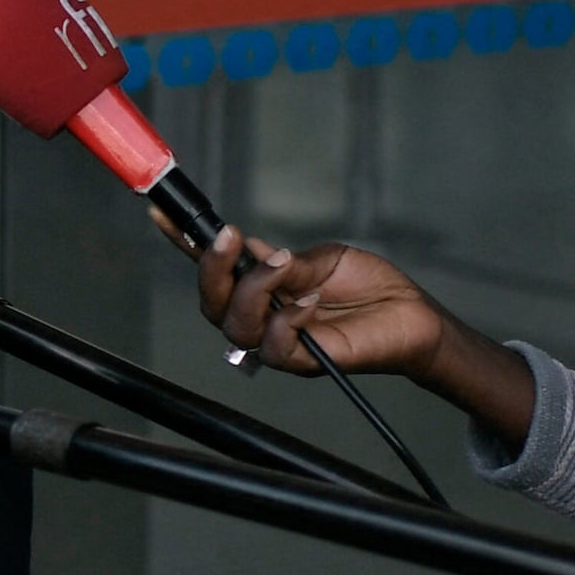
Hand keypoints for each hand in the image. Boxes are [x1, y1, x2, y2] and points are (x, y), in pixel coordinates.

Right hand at [199, 232, 446, 378]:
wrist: (411, 314)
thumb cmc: (371, 286)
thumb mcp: (323, 259)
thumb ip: (285, 260)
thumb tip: (246, 246)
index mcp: (262, 287)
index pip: (214, 269)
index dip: (183, 243)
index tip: (162, 212)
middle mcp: (263, 316)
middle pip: (211, 303)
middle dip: (211, 269)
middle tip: (228, 238)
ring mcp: (281, 341)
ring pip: (236, 325)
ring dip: (254, 289)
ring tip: (284, 264)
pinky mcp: (305, 362)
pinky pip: (275, 348)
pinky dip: (287, 319)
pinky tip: (311, 301)